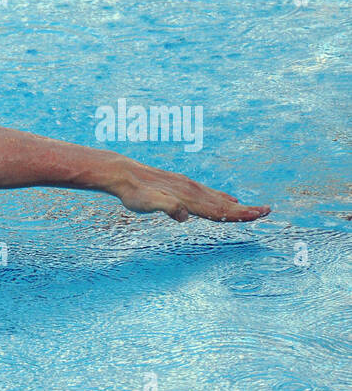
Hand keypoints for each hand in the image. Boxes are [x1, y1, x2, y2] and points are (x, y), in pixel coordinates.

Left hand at [115, 161, 269, 222]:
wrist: (123, 174)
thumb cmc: (134, 193)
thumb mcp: (147, 204)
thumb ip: (166, 207)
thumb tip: (184, 216)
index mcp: (187, 198)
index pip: (218, 210)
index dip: (239, 214)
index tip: (259, 215)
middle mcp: (191, 191)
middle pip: (223, 204)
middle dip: (245, 210)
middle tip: (268, 212)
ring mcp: (187, 187)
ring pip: (217, 198)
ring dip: (236, 206)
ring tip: (253, 209)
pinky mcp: (181, 185)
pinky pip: (207, 194)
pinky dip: (220, 198)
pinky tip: (226, 200)